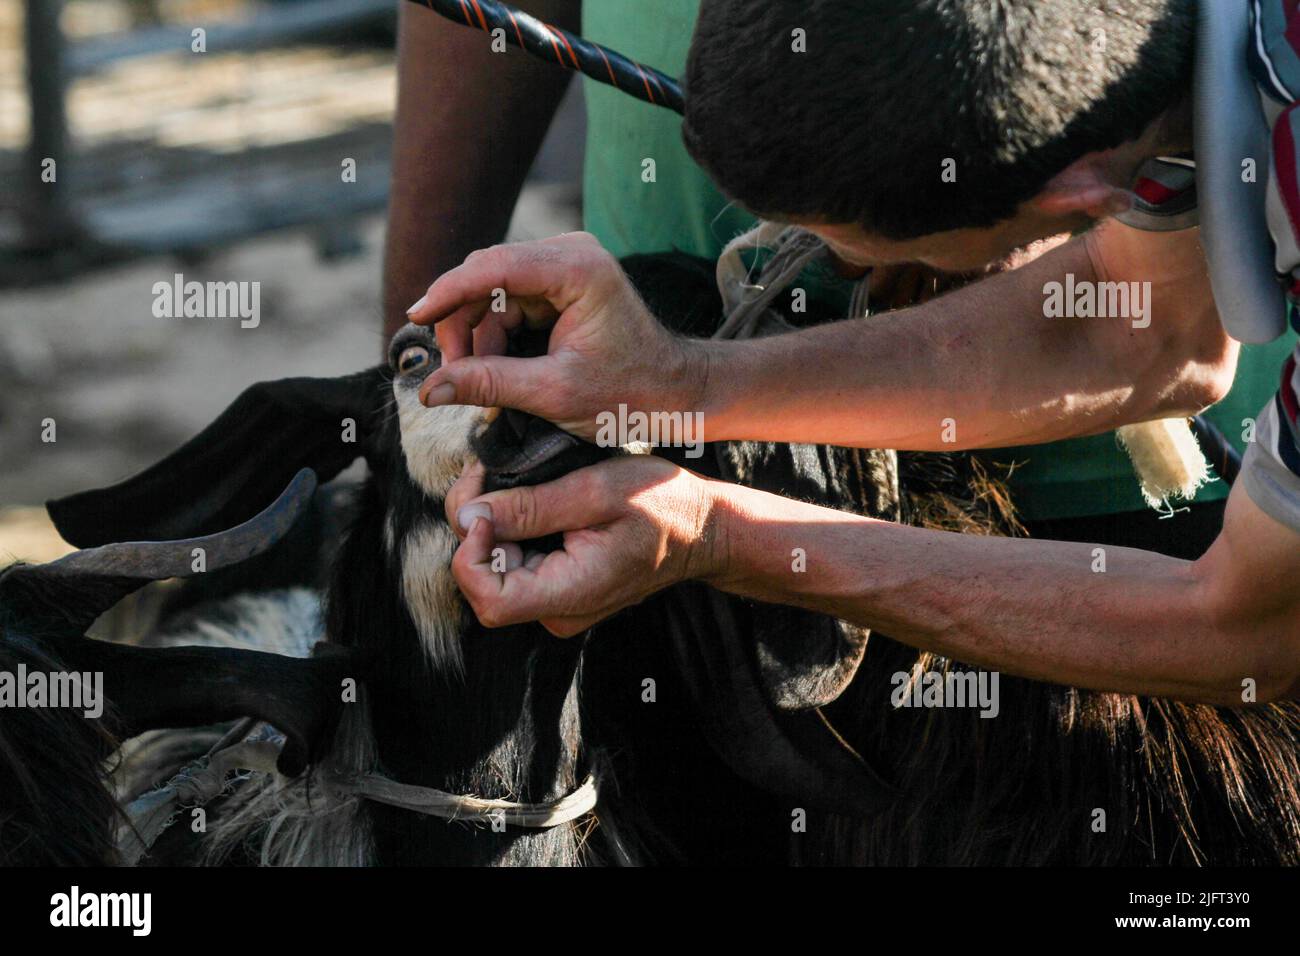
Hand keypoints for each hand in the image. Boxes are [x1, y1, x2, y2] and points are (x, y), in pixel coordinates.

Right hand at [406, 232, 707, 439]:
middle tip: (452, 375)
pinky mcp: (560, 282)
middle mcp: (571, 253)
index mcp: (578, 270)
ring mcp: (566, 264)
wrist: (674, 392)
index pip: (494, 266)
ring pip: (493, 290)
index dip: (448, 291)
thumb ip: (490, 384)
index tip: (415, 316)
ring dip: (478, 335)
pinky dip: (495, 335)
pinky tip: (497, 370)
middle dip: (462, 323)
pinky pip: (508, 300)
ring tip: (482, 384)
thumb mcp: (555, 394)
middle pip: (487, 275)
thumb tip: (430, 390)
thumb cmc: (630, 393)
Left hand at [443, 455, 720, 635]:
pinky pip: (512, 562)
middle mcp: (557, 610)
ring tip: (509, 478)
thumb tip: (467, 516)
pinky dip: (507, 527)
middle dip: (475, 525)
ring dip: (489, 522)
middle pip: (482, 580)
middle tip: (489, 472)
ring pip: (492, 568)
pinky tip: (524, 496)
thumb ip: (532, 507)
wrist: (701, 530)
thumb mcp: (597, 491)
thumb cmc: (661, 507)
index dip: (472, 554)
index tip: (489, 506)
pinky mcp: (555, 587)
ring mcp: (556, 602)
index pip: (488, 600)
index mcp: (570, 594)